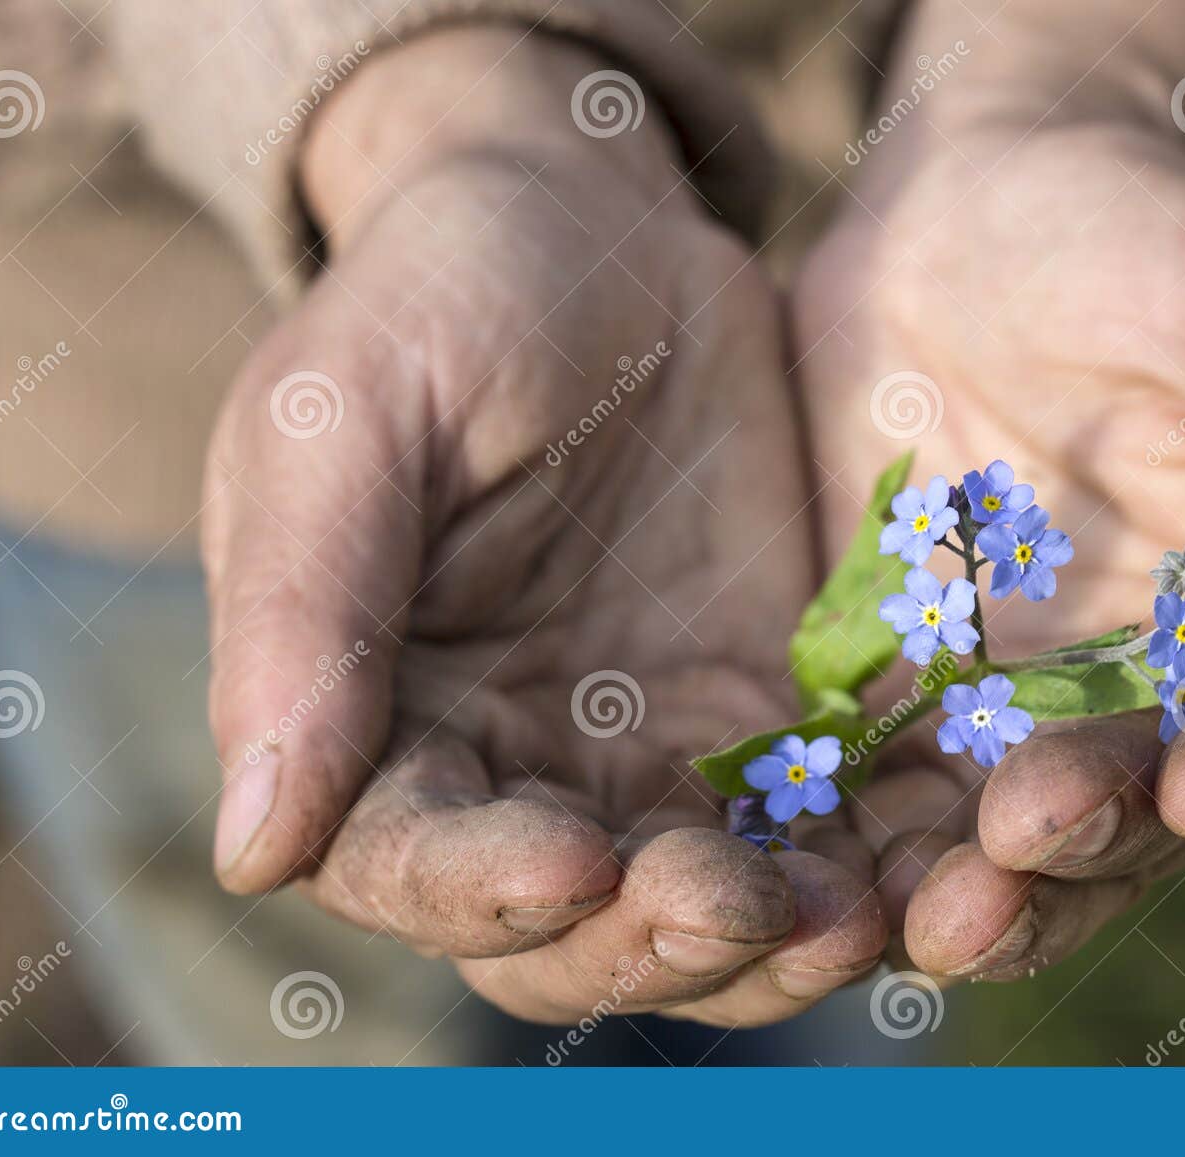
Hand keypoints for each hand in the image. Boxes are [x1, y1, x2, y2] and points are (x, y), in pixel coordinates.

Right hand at [204, 29, 882, 1025]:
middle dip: (654, 939)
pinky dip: (870, 854)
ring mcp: (651, 748)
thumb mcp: (344, 421)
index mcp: (380, 722)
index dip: (480, 895)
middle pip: (570, 929)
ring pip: (709, 907)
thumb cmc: (437, 299)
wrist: (596, 227)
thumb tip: (255, 849)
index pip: (409, 866)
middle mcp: (513, 767)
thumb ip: (305, 621)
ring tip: (858, 907)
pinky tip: (929, 850)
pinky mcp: (768, 709)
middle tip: (741, 900)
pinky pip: (821, 815)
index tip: (574, 865)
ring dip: (779, 934)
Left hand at [791, 2, 1184, 980]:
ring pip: (1009, 838)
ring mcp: (1022, 709)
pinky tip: (819, 868)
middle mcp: (1156, 696)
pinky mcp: (903, 696)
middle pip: (1143, 815)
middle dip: (1092, 842)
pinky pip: (883, 786)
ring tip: (930, 914)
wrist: (963, 222)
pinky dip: (859, 840)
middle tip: (1027, 840)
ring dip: (978, 888)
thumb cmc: (1154, 247)